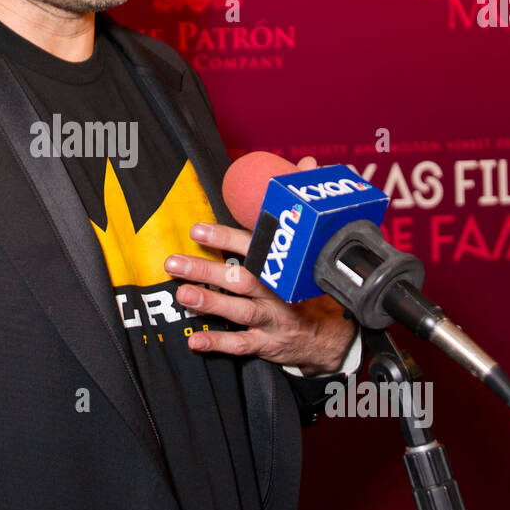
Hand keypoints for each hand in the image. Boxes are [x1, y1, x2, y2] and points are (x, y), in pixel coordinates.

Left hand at [164, 156, 355, 373]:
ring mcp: (272, 320)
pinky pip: (242, 345)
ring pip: (240, 311)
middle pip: (240, 279)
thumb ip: (303, 206)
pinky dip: (219, 344)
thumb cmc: (316, 284)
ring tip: (182, 294)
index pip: (254, 247)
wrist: (336, 335)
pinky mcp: (268, 344)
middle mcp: (277, 292)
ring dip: (210, 303)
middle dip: (206, 270)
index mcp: (285, 265)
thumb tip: (309, 163)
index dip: (226, 237)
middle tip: (173, 262)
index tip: (197, 229)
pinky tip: (195, 341)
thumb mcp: (316, 245)